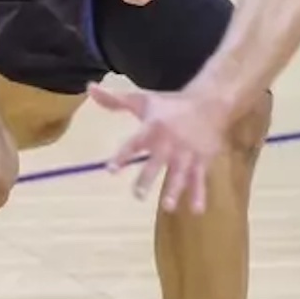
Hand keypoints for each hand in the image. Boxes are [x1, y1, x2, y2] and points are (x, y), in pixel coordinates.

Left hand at [91, 82, 231, 214]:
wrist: (210, 102)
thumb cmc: (170, 104)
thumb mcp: (143, 100)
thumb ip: (114, 101)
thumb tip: (89, 88)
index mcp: (153, 128)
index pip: (134, 143)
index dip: (122, 156)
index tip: (111, 170)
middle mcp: (169, 142)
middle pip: (156, 162)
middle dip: (148, 178)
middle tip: (138, 195)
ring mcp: (187, 153)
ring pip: (179, 174)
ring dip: (174, 190)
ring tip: (167, 207)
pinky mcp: (202, 160)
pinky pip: (200, 179)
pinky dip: (199, 194)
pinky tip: (196, 210)